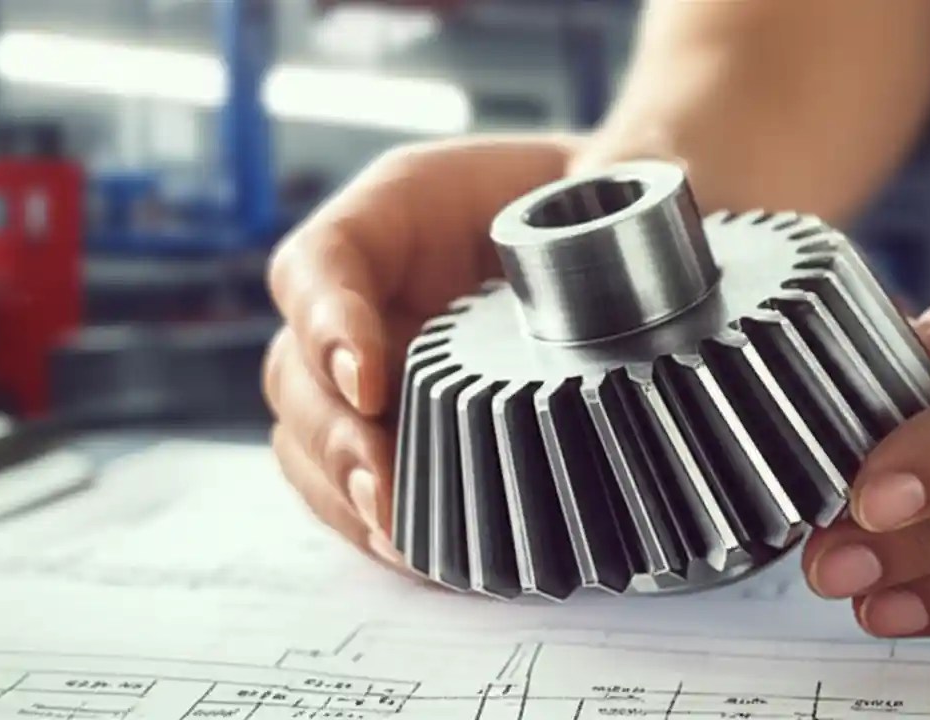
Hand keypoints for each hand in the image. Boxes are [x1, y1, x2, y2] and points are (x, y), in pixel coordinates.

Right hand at [262, 135, 577, 572]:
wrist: (614, 241)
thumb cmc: (585, 196)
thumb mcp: (594, 172)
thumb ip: (605, 182)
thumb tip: (632, 225)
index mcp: (392, 218)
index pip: (322, 263)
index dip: (328, 323)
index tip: (369, 380)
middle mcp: (366, 297)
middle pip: (296, 368)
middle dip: (335, 436)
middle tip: (383, 487)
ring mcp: (376, 366)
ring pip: (310, 435)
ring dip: (346, 492)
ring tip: (401, 537)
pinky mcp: (400, 425)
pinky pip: (354, 480)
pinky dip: (378, 522)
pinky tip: (423, 552)